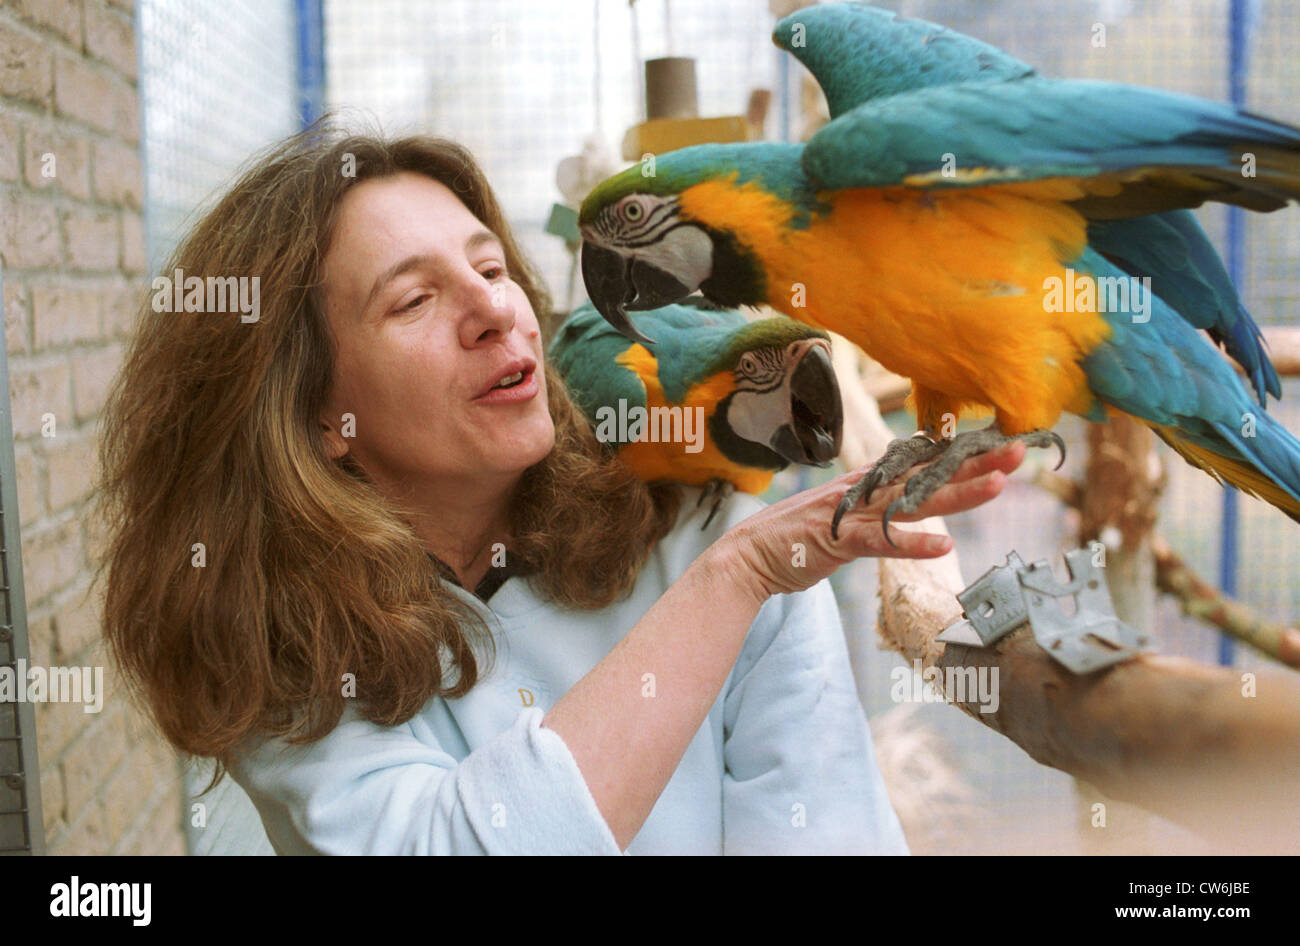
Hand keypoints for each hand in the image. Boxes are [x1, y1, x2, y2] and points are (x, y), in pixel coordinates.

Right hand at [710, 442, 1026, 599]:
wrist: (749, 554)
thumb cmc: (798, 537)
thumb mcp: (845, 514)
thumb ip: (876, 505)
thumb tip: (906, 497)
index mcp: (869, 483)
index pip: (924, 463)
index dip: (963, 453)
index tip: (1001, 442)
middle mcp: (866, 491)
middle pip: (929, 474)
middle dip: (975, 462)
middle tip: (1019, 450)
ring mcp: (853, 514)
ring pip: (914, 501)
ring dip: (957, 494)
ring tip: (998, 485)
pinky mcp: (839, 541)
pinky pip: (880, 542)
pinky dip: (911, 544)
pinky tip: (943, 547)